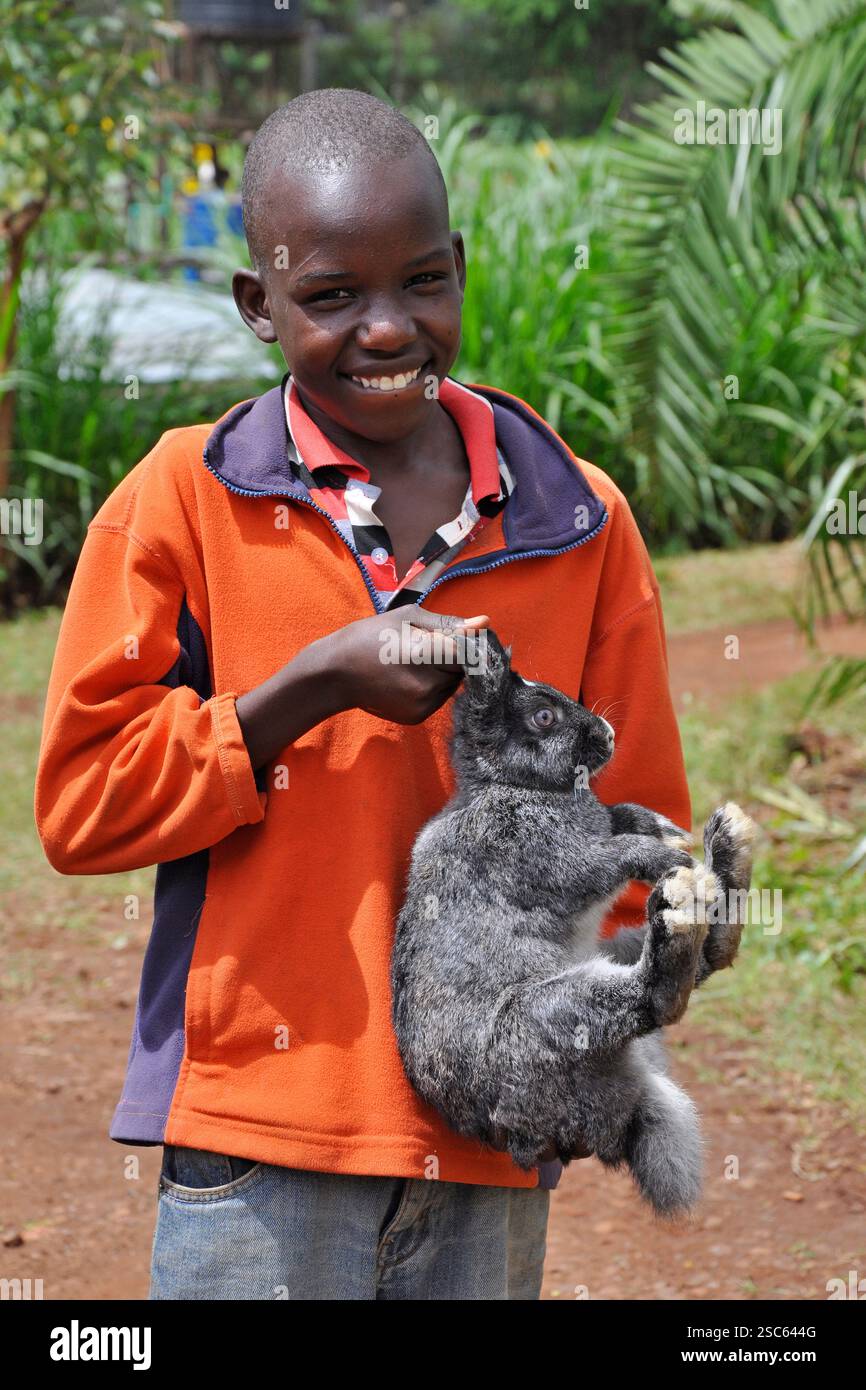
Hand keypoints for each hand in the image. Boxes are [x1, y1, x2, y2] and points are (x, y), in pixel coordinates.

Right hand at [328, 605, 489, 724]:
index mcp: (426, 655)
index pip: (472, 652)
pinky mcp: (418, 718)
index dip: (472, 642)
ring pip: (454, 684)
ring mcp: (423, 705)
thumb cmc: (369, 637)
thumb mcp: (407, 618)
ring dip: (445, 672)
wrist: (335, 674)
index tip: (467, 635)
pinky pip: (440, 697)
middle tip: (428, 645)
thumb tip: (484, 623)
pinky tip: (409, 677)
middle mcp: (428, 686)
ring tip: (416, 661)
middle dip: (456, 656)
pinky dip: (432, 686)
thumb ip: (449, 624)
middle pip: (465, 670)